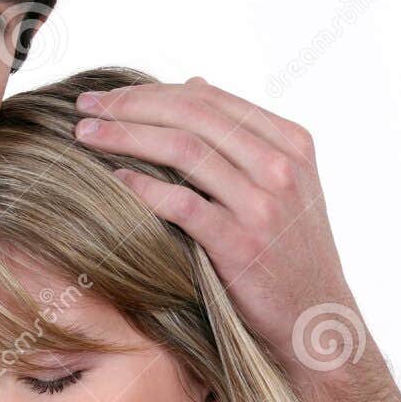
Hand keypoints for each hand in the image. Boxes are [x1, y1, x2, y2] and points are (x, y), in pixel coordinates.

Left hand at [74, 76, 353, 373]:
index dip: (151, 91)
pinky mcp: (243, 245)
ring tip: (86, 137)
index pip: (208, 98)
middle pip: (191, 115)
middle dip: (130, 105)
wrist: (315, 318)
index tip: (109, 96)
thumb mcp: (281, 185)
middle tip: (85, 107)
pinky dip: (144, 187)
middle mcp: (281, 166)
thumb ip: (241, 137)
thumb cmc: (287, 253)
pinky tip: (116, 180)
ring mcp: (265, 205)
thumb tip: (194, 83)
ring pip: (184, 151)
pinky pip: (182, 204)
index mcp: (290, 142)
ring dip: (126, 137)